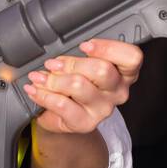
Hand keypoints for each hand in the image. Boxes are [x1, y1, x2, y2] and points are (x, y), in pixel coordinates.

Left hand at [23, 39, 141, 133]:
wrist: (64, 115)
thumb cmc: (76, 83)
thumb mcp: (83, 63)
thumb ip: (82, 53)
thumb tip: (61, 46)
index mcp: (124, 72)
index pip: (132, 57)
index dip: (108, 48)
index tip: (85, 45)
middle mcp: (118, 90)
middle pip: (102, 69)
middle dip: (72, 63)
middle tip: (53, 63)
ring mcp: (103, 109)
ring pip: (79, 85)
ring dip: (53, 79)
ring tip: (39, 76)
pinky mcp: (86, 123)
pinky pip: (62, 104)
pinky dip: (44, 94)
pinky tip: (34, 90)